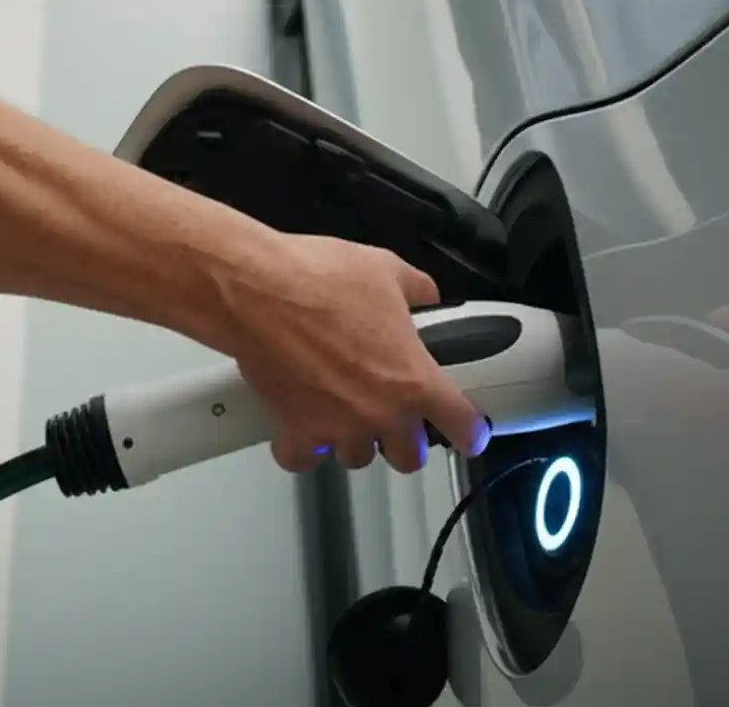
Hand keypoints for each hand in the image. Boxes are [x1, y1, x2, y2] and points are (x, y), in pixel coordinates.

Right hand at [218, 233, 490, 473]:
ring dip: (352, 439)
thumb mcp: (384, 270)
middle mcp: (382, 413)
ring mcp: (339, 428)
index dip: (471, 433)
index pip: (463, 426)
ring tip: (340, 409)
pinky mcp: (297, 432)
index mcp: (414, 378)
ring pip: (357, 458)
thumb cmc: (320, 278)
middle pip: (408, 458)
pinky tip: (300, 423)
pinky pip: (305, 459)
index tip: (469, 436)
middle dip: (402, 440)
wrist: (258, 291)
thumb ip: (416, 290)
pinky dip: (303, 447)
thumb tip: (426, 295)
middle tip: (391, 416)